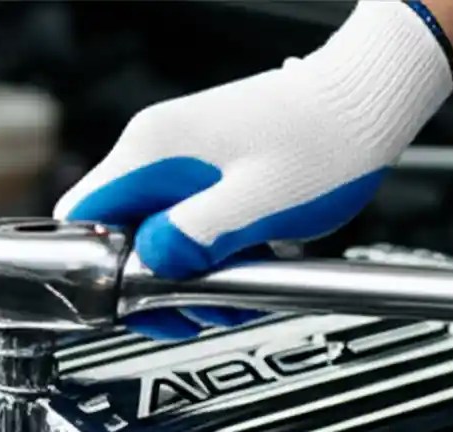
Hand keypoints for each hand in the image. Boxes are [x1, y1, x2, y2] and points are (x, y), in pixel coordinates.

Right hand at [54, 2, 452, 338]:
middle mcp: (157, 149)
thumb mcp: (252, 208)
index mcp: (153, 150)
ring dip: (188, 274)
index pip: (84, 219)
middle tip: (195, 309)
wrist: (368, 102)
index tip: (139, 302)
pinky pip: (187, 222)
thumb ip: (189, 242)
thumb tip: (147, 270)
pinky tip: (244, 265)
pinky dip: (208, 254)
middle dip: (154, 283)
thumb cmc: (324, 141)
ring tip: (232, 294)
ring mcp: (183, 158)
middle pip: (119, 235)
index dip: (101, 271)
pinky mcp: (209, 168)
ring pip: (156, 235)